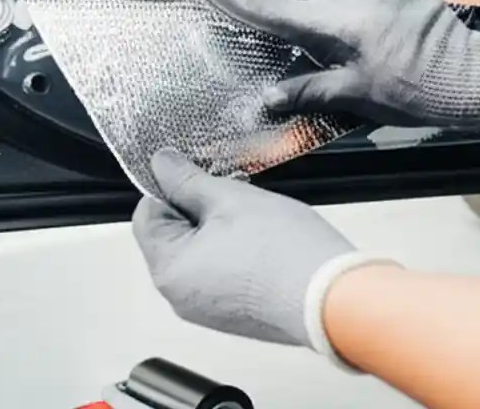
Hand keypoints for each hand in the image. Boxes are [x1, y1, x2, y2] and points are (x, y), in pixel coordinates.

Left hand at [133, 149, 391, 362]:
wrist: (332, 299)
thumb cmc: (284, 251)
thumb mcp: (231, 199)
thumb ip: (189, 180)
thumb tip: (160, 163)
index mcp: (169, 270)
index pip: (147, 214)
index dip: (172, 187)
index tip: (201, 175)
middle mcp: (181, 297)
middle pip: (173, 236)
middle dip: (200, 210)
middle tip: (236, 195)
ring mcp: (208, 310)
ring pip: (200, 254)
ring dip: (220, 231)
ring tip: (254, 221)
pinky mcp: (234, 316)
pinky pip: (221, 275)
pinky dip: (236, 255)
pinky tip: (264, 245)